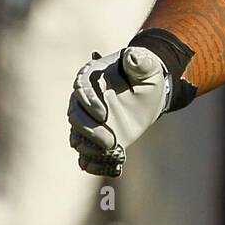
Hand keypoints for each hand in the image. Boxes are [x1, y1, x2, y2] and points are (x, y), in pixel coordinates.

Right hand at [67, 46, 166, 176]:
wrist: (148, 95)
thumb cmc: (146, 77)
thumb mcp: (148, 68)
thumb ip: (141, 62)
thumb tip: (134, 55)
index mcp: (92, 79)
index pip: (81, 90)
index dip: (90, 102)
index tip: (105, 112)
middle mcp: (84, 102)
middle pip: (76, 118)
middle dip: (91, 131)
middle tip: (112, 141)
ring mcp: (87, 123)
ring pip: (77, 139)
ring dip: (91, 149)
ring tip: (112, 154)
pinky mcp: (94, 142)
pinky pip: (85, 158)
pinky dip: (95, 165)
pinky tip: (114, 169)